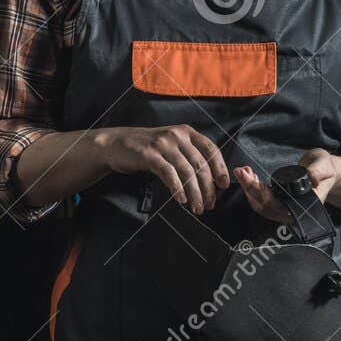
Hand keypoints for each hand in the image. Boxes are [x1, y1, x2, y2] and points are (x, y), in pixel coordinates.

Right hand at [93, 124, 229, 213]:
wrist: (116, 144)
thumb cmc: (148, 149)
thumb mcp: (171, 145)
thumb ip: (189, 155)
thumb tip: (210, 179)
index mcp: (186, 132)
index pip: (211, 149)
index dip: (220, 168)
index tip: (224, 185)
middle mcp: (177, 135)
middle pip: (200, 164)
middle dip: (208, 188)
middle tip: (210, 205)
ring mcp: (162, 144)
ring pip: (186, 172)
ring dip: (195, 193)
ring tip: (197, 208)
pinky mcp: (149, 155)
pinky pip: (169, 174)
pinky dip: (178, 189)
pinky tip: (182, 200)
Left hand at [234, 149, 339, 222]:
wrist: (324, 170)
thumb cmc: (326, 169)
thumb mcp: (325, 167)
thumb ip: (318, 172)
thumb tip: (312, 178)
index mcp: (304, 206)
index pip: (281, 209)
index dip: (268, 199)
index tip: (261, 184)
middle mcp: (292, 210)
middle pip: (265, 207)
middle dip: (251, 189)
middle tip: (242, 172)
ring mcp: (283, 207)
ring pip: (259, 204)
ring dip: (248, 188)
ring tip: (242, 171)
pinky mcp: (276, 201)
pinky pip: (260, 200)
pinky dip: (251, 188)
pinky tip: (248, 175)